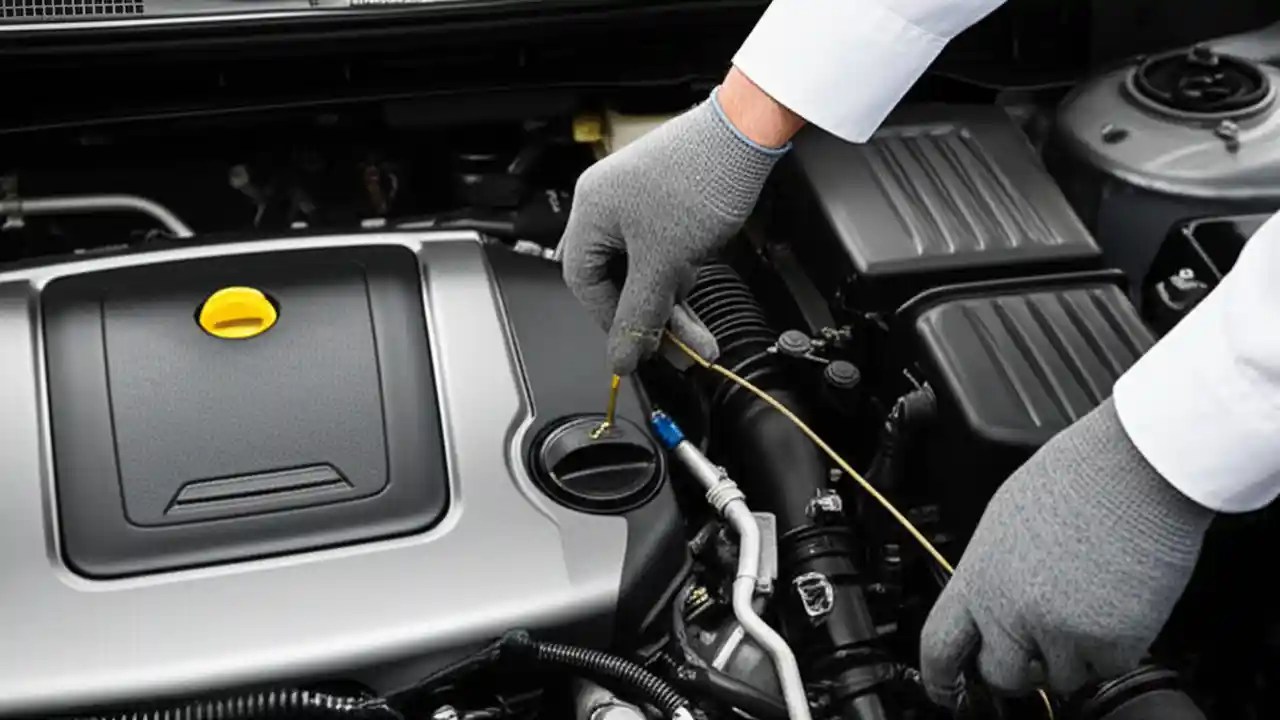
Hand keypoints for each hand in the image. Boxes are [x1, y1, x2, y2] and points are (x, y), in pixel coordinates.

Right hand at [559, 68, 802, 374]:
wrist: (749, 133)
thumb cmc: (703, 176)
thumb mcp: (666, 262)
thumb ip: (641, 314)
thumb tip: (622, 355)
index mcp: (591, 212)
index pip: (584, 283)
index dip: (610, 320)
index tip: (636, 346)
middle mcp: (607, 206)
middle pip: (615, 281)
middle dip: (648, 318)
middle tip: (674, 349)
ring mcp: (638, 205)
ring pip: (644, 273)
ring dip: (671, 306)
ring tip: (699, 336)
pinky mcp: (667, 205)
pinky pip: (662, 255)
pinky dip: (679, 280)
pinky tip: (697, 298)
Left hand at [920, 398, 1212, 704]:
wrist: (1135, 468)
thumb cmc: (1076, 477)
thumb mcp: (1005, 521)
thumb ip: (994, 573)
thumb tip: (994, 602)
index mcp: (979, 578)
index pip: (939, 645)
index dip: (938, 677)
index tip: (944, 690)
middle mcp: (1012, 611)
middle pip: (1002, 675)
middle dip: (1020, 666)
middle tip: (1042, 638)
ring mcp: (1062, 631)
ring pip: (1060, 677)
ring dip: (1072, 654)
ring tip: (1086, 600)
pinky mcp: (1111, 642)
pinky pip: (1107, 668)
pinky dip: (1113, 648)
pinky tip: (1115, 603)